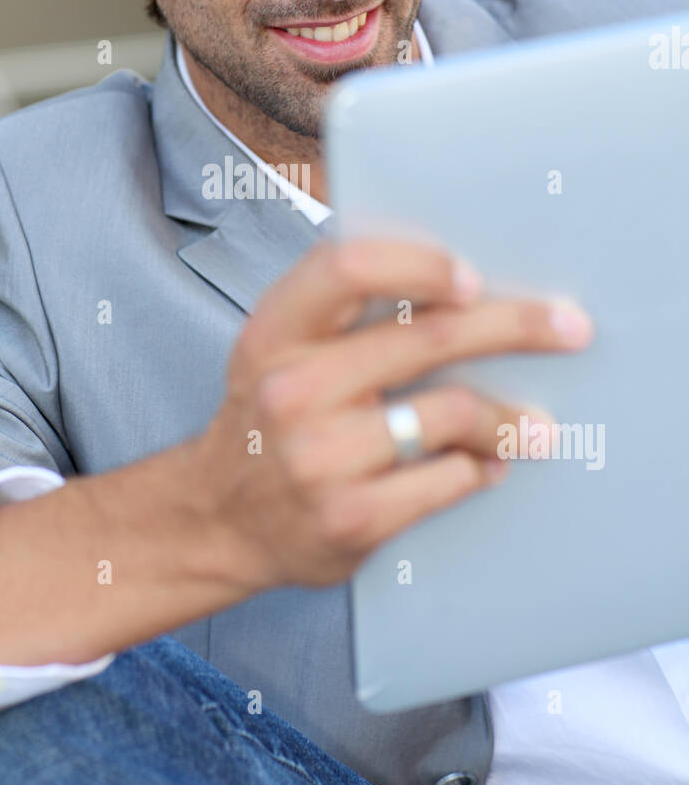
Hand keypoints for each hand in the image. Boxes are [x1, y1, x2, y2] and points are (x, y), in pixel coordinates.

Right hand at [194, 237, 592, 591]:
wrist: (216, 519)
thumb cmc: (267, 420)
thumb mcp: (277, 349)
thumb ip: (343, 311)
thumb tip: (457, 285)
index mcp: (275, 332)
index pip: (349, 268)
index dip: (420, 264)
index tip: (472, 278)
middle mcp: (291, 389)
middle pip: (430, 337)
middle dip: (515, 326)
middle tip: (567, 326)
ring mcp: (319, 458)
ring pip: (452, 413)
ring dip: (508, 419)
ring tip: (534, 426)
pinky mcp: (349, 518)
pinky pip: (447, 479)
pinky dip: (477, 469)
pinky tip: (482, 467)